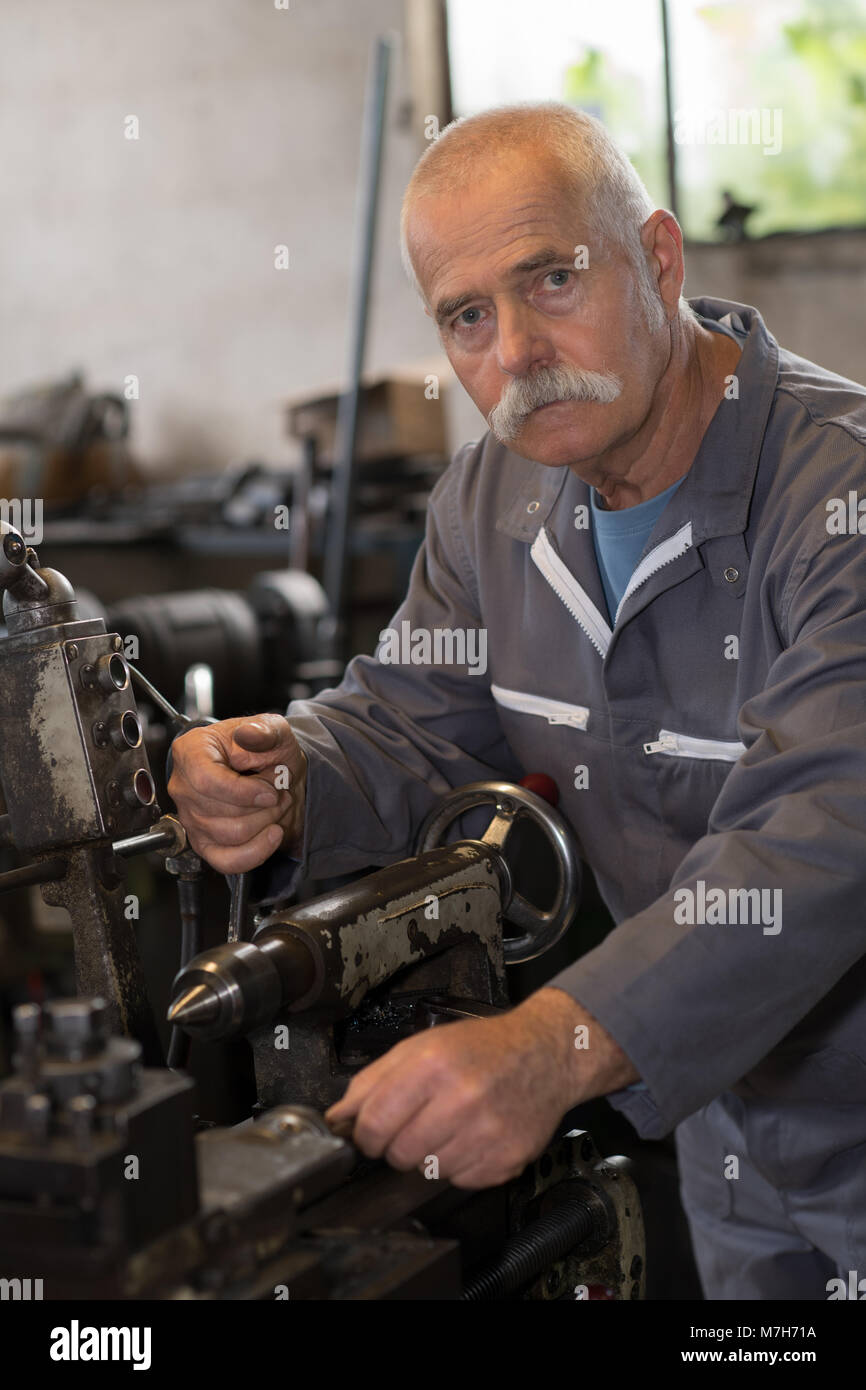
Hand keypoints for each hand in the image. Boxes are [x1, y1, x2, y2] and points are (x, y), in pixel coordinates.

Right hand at [167, 713, 306, 872]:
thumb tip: (249, 735)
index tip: (270, 792)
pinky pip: (226, 861)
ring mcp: (191, 817)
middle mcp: (184, 786)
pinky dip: (256, 852)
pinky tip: (272, 835)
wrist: (274, 772)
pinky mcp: (204, 843)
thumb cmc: (266, 749)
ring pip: (229, 835)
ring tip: (277, 805)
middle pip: (219, 812)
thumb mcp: (273, 729)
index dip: (242, 792)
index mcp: (191, 750)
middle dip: (262, 806)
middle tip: (280, 792)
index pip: (205, 781)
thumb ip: (264, 730)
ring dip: (265, 823)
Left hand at [325, 989, 637, 1187]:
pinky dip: (460, 1165)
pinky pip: (460, 1180)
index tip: (370, 1132)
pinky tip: (471, 1137)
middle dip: (397, 1144)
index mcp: (433, 1065)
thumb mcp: (422, 1045)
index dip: (365, 1134)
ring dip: (430, 1155)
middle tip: (416, 1124)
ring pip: (428, 1171)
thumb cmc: (483, 1048)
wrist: (545, 1054)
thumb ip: (374, 1079)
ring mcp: (487, 1133)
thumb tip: (339, 1117)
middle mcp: (461, 1099)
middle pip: (399, 1153)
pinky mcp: (506, 1159)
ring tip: (449, 1126)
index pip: (374, 1122)